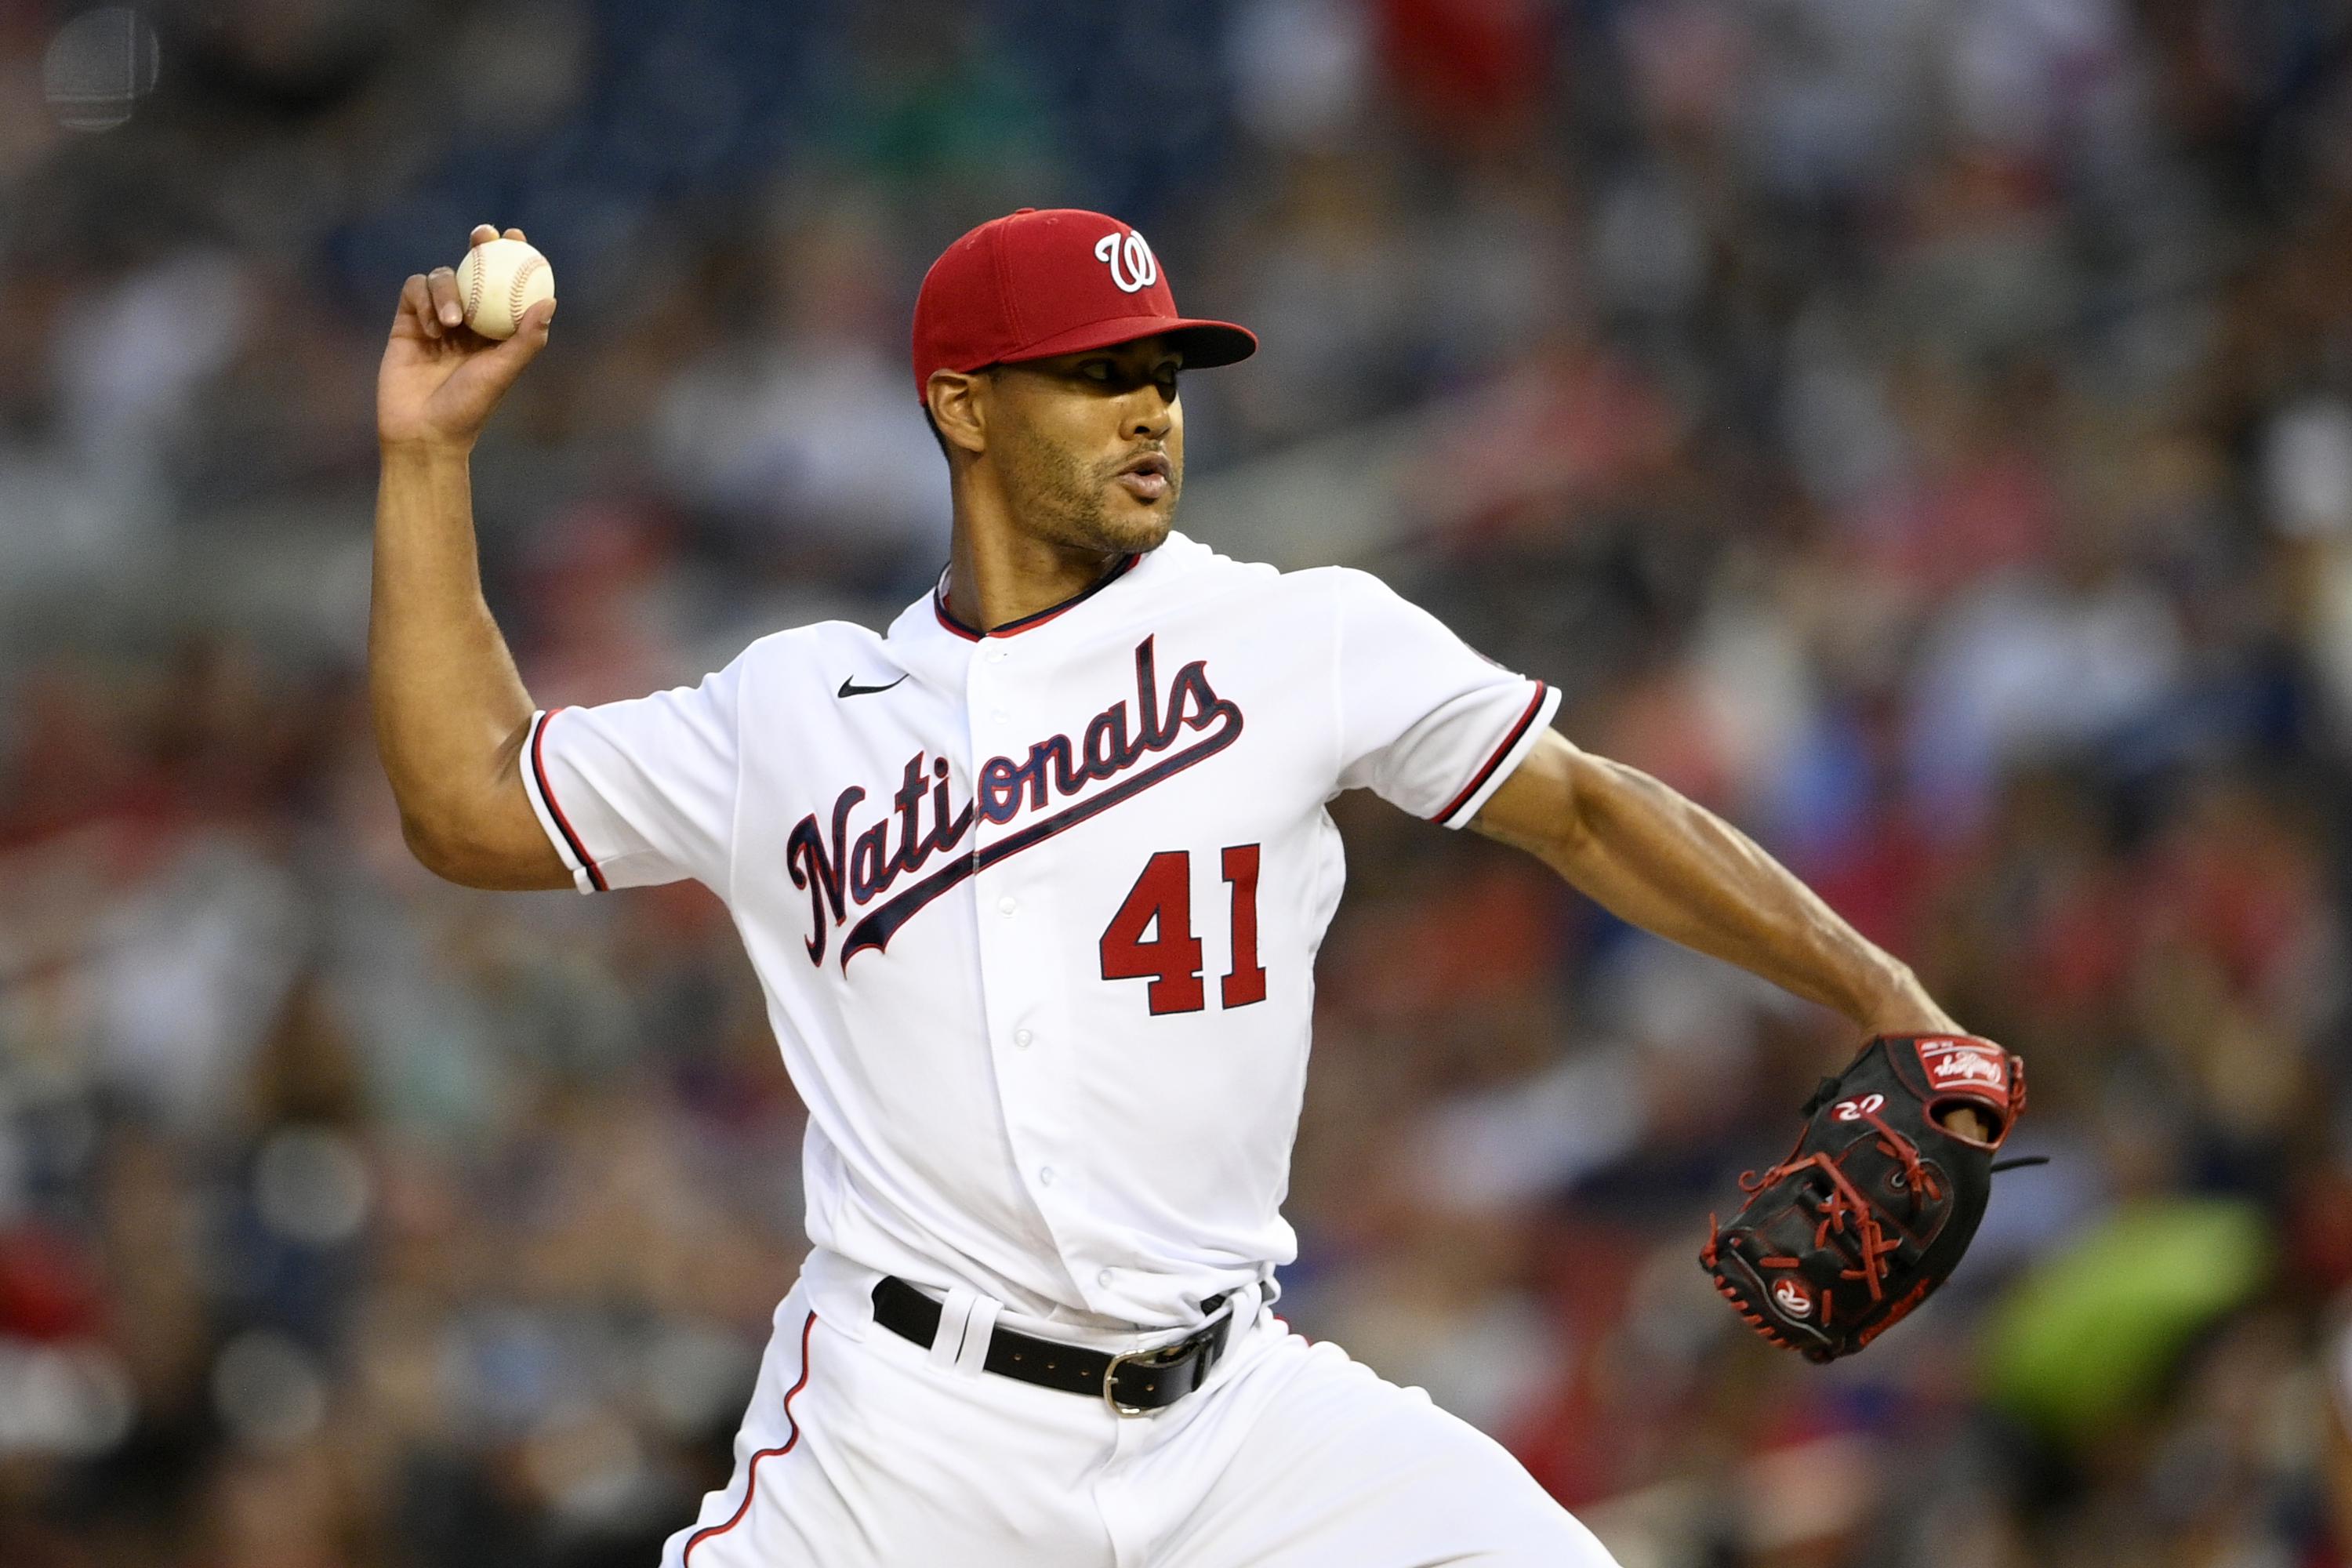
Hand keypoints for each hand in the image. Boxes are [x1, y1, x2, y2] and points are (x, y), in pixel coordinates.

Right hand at [377, 225, 555, 452]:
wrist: (423, 430)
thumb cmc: (469, 407)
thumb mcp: (502, 372)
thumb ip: (526, 339)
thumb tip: (550, 300)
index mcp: (496, 330)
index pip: (506, 285)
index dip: (512, 257)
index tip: (518, 238)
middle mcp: (468, 321)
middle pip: (474, 270)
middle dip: (479, 246)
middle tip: (484, 235)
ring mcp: (436, 319)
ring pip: (442, 278)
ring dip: (448, 291)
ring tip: (452, 323)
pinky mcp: (407, 322)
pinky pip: (414, 291)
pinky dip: (424, 300)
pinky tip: (432, 329)